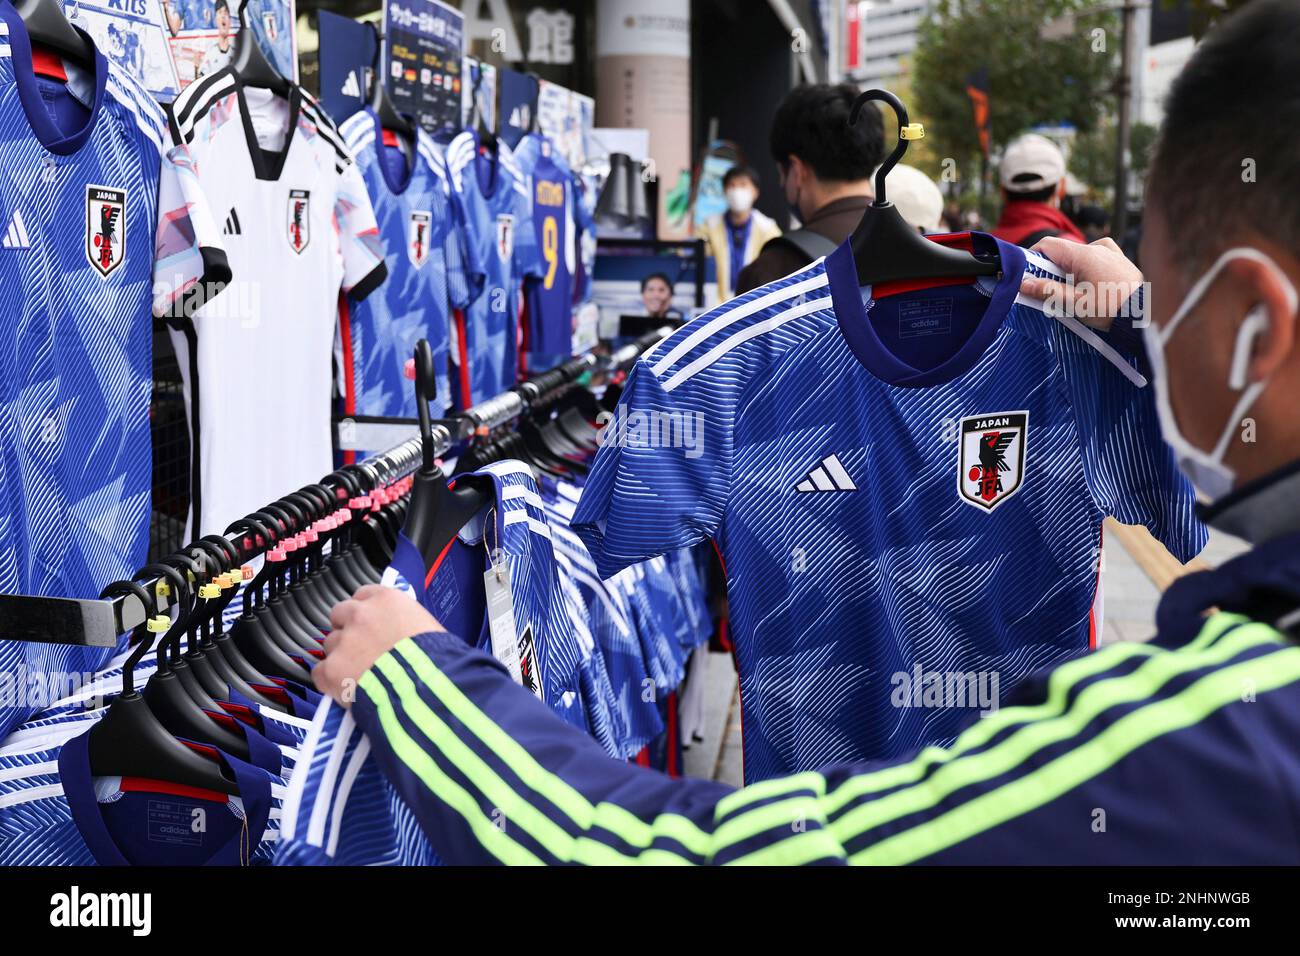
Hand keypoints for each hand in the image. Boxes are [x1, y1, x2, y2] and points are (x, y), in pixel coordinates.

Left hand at [314, 585, 445, 706]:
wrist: (425, 688)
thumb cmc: (436, 660)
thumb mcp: (427, 627)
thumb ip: (405, 622)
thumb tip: (399, 634)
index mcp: (386, 600)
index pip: (363, 595)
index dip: (366, 611)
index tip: (370, 623)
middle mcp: (360, 615)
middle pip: (340, 614)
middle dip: (348, 629)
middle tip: (362, 648)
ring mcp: (343, 642)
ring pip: (330, 644)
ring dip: (341, 656)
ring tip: (359, 674)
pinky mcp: (332, 670)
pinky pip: (319, 672)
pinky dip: (330, 681)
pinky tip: (346, 689)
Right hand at [1019, 237, 1144, 329]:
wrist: (1148, 315)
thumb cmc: (1112, 310)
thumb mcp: (1076, 304)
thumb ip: (1048, 291)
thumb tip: (1023, 283)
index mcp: (1084, 254)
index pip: (1048, 245)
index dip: (1031, 257)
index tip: (1025, 274)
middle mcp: (1098, 248)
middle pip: (1063, 252)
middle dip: (1050, 269)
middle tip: (1046, 291)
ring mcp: (1112, 252)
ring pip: (1079, 255)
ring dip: (1069, 269)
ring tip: (1071, 291)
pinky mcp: (1121, 260)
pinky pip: (1097, 255)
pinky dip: (1087, 265)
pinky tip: (1090, 279)